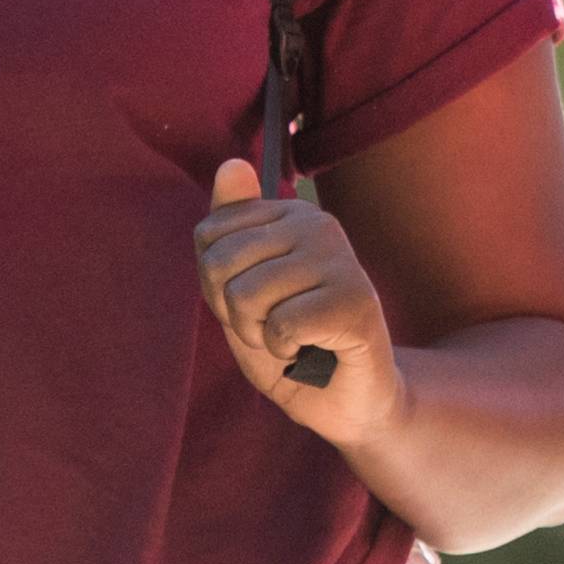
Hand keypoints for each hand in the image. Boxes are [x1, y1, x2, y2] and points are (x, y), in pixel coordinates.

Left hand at [201, 157, 404, 449]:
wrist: (344, 399)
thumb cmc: (290, 343)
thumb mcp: (243, 286)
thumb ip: (231, 229)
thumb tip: (230, 163)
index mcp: (290, 215)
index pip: (208, 237)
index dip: (215, 287)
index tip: (254, 305)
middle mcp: (318, 225)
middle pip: (220, 263)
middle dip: (233, 313)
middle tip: (273, 327)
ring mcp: (340, 260)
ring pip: (246, 297)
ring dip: (260, 336)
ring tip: (293, 340)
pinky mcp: (355, 301)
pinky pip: (279, 326)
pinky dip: (285, 352)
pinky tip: (312, 351)